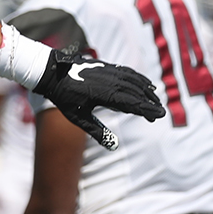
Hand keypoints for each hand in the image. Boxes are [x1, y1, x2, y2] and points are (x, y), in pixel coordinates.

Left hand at [32, 54, 166, 149]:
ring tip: (156, 100)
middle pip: (136, 92)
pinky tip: (145, 84)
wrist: (53, 73)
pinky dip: (139, 78)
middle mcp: (110, 81)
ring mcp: (109, 71)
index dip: (147, 109)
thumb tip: (113, 147)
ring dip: (146, 90)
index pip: (132, 103)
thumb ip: (97, 131)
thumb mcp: (78, 118)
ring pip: (134, 81)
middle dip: (149, 102)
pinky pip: (128, 72)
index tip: (159, 115)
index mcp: (104, 94)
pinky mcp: (107, 66)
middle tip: (160, 113)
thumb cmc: (64, 98)